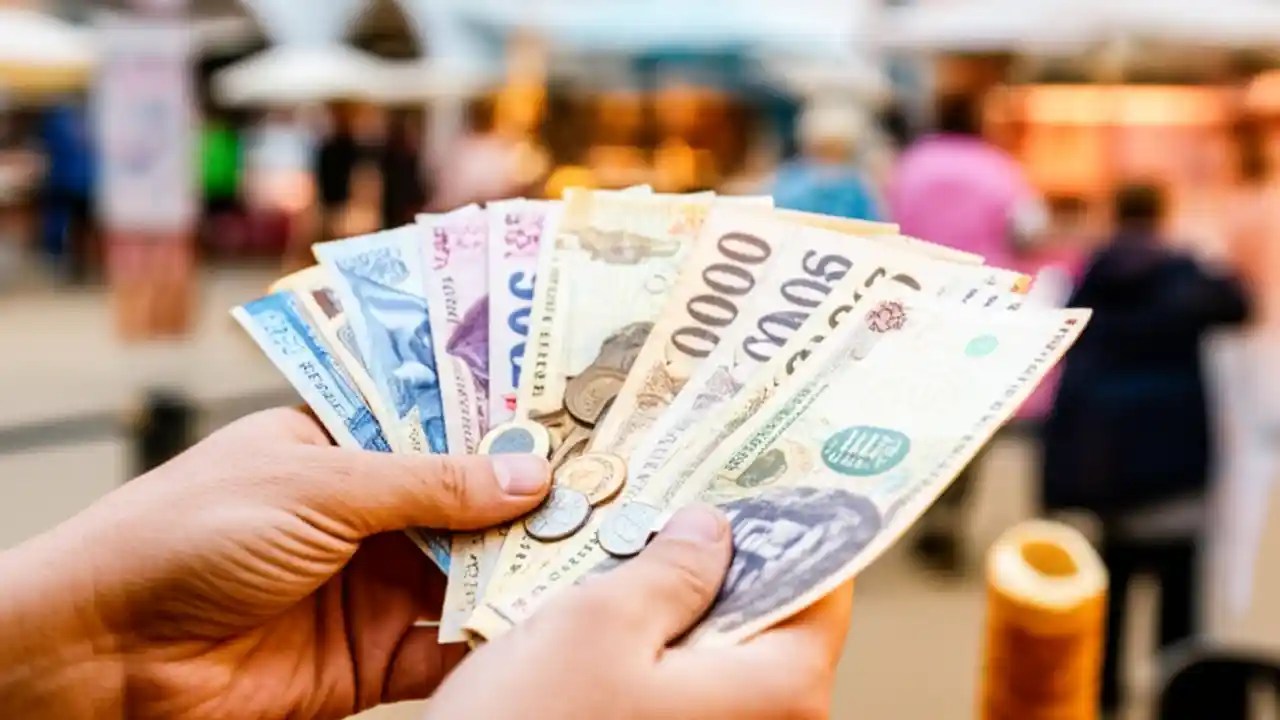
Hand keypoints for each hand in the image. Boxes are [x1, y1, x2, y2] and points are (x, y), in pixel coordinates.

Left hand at [0, 408, 549, 718]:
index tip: (585, 421)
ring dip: (526, 570)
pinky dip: (493, 639)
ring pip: (470, 575)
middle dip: (534, 502)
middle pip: (469, 505)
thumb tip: (531, 474)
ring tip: (600, 554)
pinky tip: (544, 624)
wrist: (102, 658)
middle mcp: (364, 514)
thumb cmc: (189, 534)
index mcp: (341, 447)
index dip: (508, 425)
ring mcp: (370, 586)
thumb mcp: (318, 483)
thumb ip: (430, 485)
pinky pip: (448, 645)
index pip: (443, 427)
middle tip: (614, 494)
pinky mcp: (371, 659)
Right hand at [428, 505, 854, 719]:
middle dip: (727, 553)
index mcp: (780, 688)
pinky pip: (691, 682)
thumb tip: (710, 530)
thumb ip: (671, 568)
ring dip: (684, 596)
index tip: (762, 474)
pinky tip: (614, 609)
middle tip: (682, 497)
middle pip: (774, 613)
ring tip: (635, 545)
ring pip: (725, 647)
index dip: (793, 521)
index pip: (824, 582)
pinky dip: (662, 641)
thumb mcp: (598, 623)